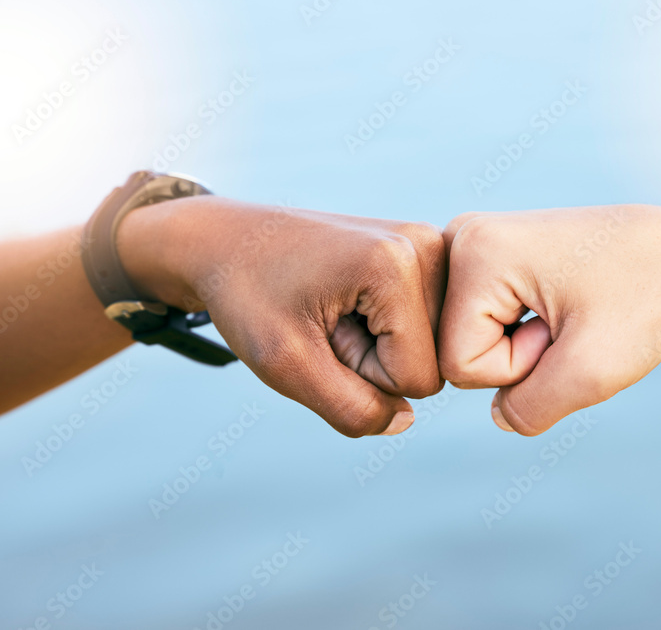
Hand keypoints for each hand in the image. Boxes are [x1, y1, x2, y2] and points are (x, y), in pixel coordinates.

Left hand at [118, 197, 445, 436]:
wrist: (228, 240)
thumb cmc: (247, 296)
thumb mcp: (285, 365)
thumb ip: (350, 408)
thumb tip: (405, 420)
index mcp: (395, 265)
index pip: (419, 379)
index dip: (363, 378)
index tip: (321, 334)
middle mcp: (427, 245)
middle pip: (433, 362)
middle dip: (375, 361)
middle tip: (325, 322)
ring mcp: (431, 244)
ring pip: (432, 346)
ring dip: (380, 346)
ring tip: (335, 311)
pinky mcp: (426, 250)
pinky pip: (426, 325)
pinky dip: (386, 328)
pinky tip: (350, 301)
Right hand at [437, 205, 660, 435]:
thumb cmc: (650, 300)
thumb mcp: (592, 373)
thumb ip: (528, 410)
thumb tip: (500, 415)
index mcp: (473, 249)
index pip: (460, 364)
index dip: (521, 367)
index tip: (570, 327)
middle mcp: (461, 236)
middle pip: (457, 350)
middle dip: (519, 357)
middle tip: (574, 320)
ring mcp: (476, 243)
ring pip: (472, 341)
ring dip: (526, 347)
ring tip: (572, 312)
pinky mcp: (492, 255)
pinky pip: (487, 326)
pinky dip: (528, 332)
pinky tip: (564, 306)